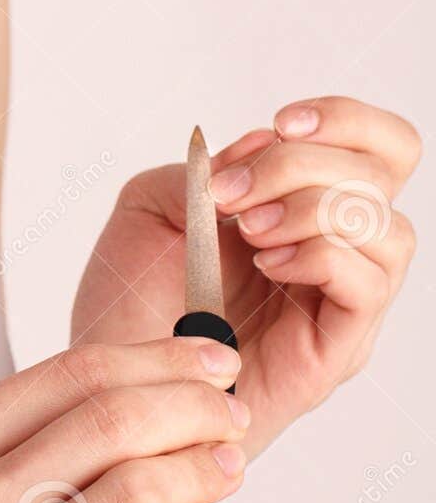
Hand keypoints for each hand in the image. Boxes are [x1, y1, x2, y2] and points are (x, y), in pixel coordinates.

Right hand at [0, 336, 247, 502]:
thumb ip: (30, 432)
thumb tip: (159, 380)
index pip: (73, 374)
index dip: (160, 359)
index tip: (211, 362)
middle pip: (111, 422)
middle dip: (194, 406)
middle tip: (230, 414)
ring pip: (139, 495)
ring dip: (206, 470)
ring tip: (229, 466)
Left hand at [71, 96, 419, 456]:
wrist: (112, 383)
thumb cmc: (133, 303)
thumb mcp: (149, 208)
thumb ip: (202, 168)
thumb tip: (263, 142)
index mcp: (305, 210)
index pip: (378, 148)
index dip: (346, 120)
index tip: (279, 122)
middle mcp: (337, 254)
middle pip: (384, 175)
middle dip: (303, 164)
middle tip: (233, 195)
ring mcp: (340, 305)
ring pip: (389, 231)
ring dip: (314, 211)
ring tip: (249, 233)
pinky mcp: (334, 352)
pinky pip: (367, 287)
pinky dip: (320, 257)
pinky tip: (266, 265)